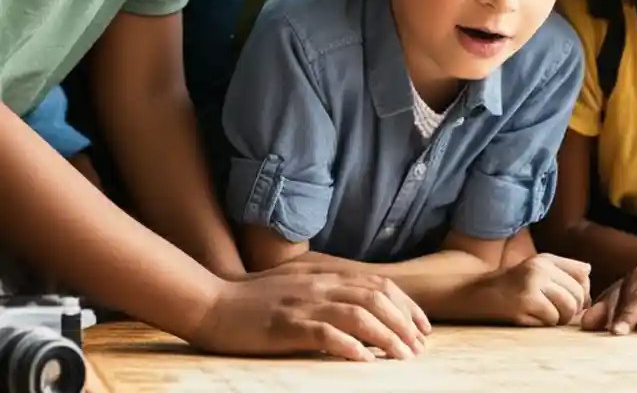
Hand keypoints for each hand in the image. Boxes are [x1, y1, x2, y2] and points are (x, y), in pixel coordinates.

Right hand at [187, 273, 431, 361]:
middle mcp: (320, 285)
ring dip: (386, 336)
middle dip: (404, 323)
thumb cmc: (252, 300)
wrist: (210, 303)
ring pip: (359, 315)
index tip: (423, 328)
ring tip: (403, 356)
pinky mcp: (286, 325)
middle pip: (376, 299)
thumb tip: (361, 309)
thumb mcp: (297, 286)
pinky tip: (365, 361)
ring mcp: (304, 304)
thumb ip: (327, 291)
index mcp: (325, 276)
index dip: (406, 305)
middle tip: (420, 347)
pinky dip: (350, 346)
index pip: (378, 285)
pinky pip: (326, 334)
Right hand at [476, 253, 590, 325]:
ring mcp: (532, 284)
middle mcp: (540, 268)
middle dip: (573, 310)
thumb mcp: (534, 270)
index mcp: (546, 260)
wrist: (474, 293)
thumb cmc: (508, 286)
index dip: (583, 293)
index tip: (572, 302)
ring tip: (546, 317)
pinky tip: (531, 319)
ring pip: (568, 308)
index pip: (583, 275)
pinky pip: (551, 319)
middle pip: (578, 295)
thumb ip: (562, 269)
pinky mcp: (524, 302)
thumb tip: (589, 272)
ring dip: (560, 319)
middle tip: (558, 315)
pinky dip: (544, 323)